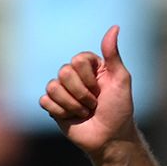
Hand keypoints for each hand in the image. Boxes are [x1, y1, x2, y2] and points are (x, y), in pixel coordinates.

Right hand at [40, 26, 136, 155]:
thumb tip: (114, 27)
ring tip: (85, 113)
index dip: (89, 78)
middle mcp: (74, 76)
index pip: (77, 60)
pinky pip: (45, 101)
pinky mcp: (53, 107)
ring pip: (53, 87)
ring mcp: (63, 91)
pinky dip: (60, 112)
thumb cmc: (119, 110)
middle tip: (94, 104)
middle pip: (64, 72)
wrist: (111, 138)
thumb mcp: (121, 80)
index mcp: (89, 67)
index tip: (101, 90)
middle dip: (82, 93)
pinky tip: (71, 118)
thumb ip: (113, 55)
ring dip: (73, 105)